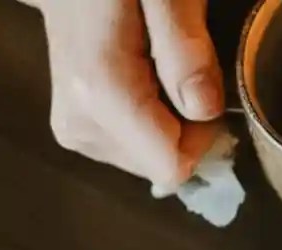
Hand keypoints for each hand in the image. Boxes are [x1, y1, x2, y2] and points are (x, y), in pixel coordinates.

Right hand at [36, 0, 223, 186]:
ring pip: (151, 160)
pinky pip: (135, 148)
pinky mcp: (75, 130)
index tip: (207, 87)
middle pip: (162, 165)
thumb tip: (204, 110)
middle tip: (183, 69)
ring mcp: (73, 131)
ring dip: (170, 120)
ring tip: (159, 67)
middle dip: (187, 125)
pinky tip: (145, 79)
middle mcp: (79, 124)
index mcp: (100, 95)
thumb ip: (185, 50)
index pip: (171, 166)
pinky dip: (151, 120)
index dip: (204, 134)